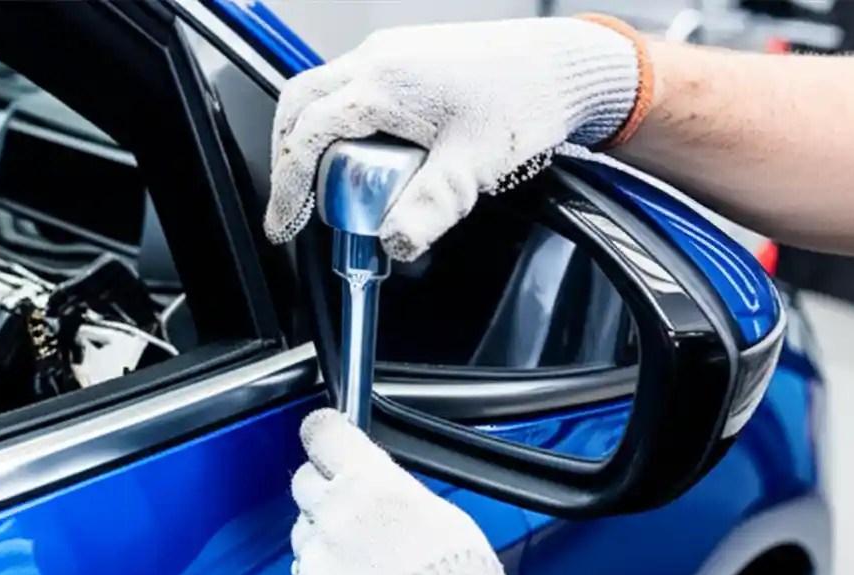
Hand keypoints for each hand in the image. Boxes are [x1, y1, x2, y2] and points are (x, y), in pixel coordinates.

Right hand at [265, 17, 640, 260]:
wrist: (569, 65)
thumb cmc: (528, 100)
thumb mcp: (472, 169)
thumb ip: (428, 210)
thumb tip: (393, 244)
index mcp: (384, 83)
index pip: (309, 135)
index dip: (289, 185)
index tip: (284, 224)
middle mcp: (378, 59)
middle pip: (299, 104)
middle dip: (286, 157)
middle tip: (291, 204)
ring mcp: (390, 51)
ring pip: (321, 91)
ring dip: (310, 136)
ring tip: (321, 183)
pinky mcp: (406, 55)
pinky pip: (351, 85)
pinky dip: (338, 121)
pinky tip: (359, 152)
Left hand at [288, 409, 536, 574]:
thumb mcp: (445, 519)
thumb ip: (397, 494)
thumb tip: (380, 486)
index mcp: (371, 486)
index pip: (325, 433)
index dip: (324, 432)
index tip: (325, 435)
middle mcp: (334, 517)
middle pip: (305, 482)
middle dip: (325, 491)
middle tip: (354, 512)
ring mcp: (315, 561)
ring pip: (303, 534)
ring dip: (325, 542)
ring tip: (368, 570)